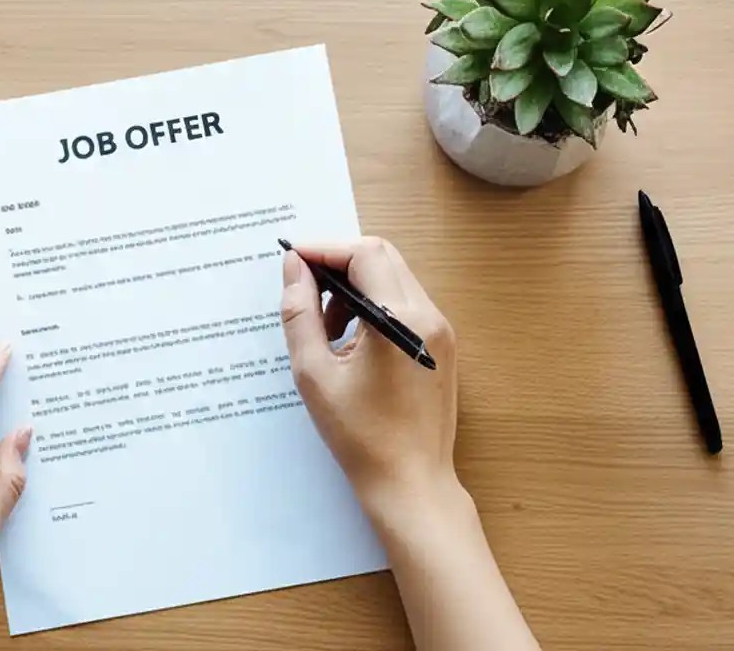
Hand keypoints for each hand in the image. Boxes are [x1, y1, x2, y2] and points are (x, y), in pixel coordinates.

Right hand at [279, 237, 458, 510]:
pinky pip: (405, 305)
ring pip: (393, 279)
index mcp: (401, 319)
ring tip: (325, 328)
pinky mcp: (441, 346)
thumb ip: (300, 313)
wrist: (410, 483)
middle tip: (304, 289)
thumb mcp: (314, 372)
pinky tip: (349, 343)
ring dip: (355, 288)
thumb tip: (293, 270)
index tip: (292, 260)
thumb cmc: (361, 437)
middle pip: (382, 257)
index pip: (363, 253)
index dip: (323, 249)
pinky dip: (373, 308)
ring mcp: (441, 331)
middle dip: (338, 265)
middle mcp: (429, 317)